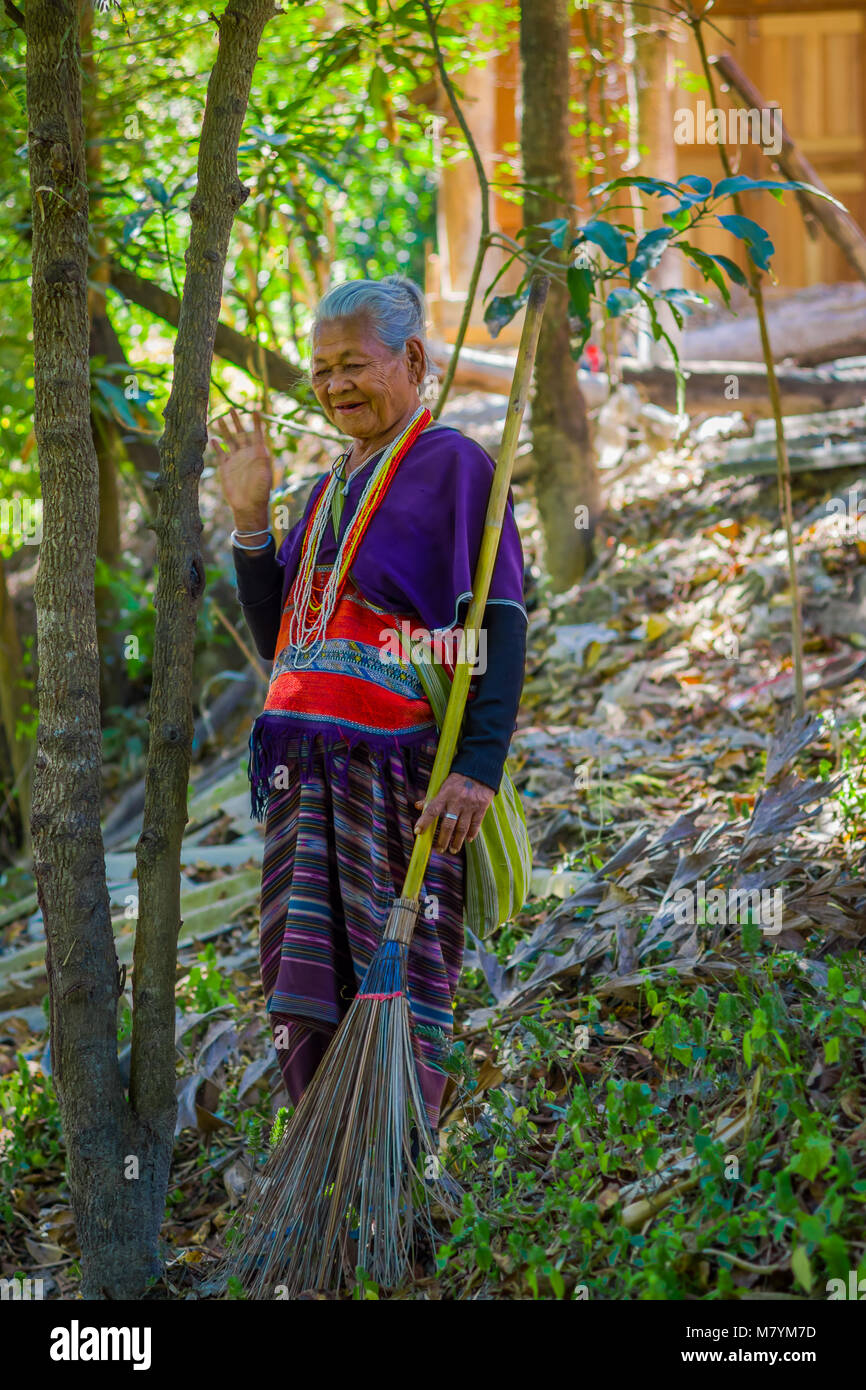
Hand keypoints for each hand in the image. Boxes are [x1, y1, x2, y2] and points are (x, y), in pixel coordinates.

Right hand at [209, 407, 273, 532]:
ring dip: (225, 429)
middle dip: (237, 421)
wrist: (248, 506)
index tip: (255, 410)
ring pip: (229, 440)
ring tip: (220, 417)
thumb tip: (261, 444)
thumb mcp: (264, 473)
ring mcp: (235, 460)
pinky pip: (220, 453)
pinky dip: (216, 446)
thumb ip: (262, 458)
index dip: (257, 422)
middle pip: (241, 433)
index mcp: (258, 454)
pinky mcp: (225, 468)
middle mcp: (246, 454)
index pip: (257, 433)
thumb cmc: (259, 491)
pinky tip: (212, 438)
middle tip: (232, 408)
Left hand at [414, 772, 493, 854]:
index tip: (418, 832)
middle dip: (442, 840)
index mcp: (445, 794)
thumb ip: (431, 797)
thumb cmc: (458, 779)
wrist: (480, 770)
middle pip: (448, 825)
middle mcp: (457, 801)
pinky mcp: (482, 807)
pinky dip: (471, 834)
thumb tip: (417, 806)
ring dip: (456, 841)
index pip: (432, 810)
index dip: (424, 822)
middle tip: (439, 849)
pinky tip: (467, 840)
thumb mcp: (443, 784)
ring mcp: (470, 805)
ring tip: (452, 849)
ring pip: (462, 828)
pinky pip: (476, 824)